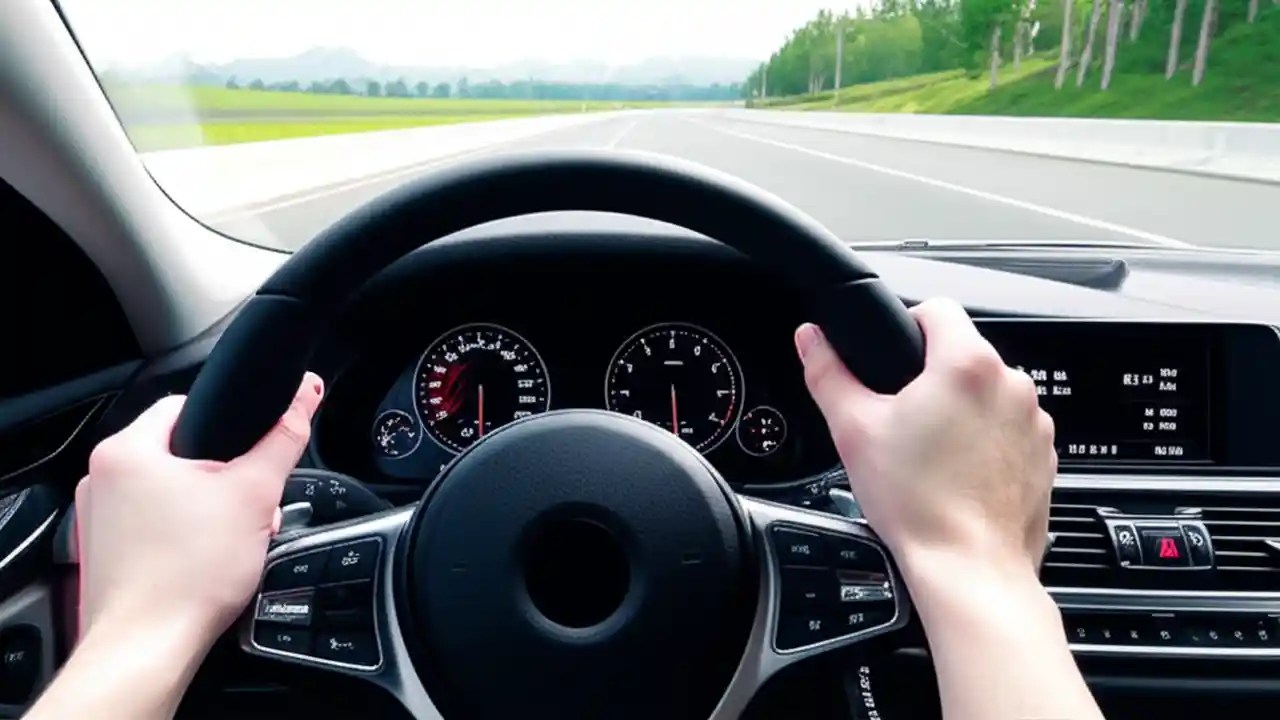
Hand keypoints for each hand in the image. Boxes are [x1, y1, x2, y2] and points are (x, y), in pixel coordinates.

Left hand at [75, 373, 323, 645]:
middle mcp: (101, 478)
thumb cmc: (187, 576)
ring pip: (170, 489)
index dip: (234, 425)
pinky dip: (183, 532)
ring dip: (208, 505)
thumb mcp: (254, 494)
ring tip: (229, 537)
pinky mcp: (104, 550)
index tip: (255, 455)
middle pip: (182, 452)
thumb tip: (304, 396)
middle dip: (225, 476)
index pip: (188, 405)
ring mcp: (98, 517)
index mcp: (126, 449)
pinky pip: (153, 522)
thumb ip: (283, 438)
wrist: (148, 647)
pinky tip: (204, 558)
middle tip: (248, 506)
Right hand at [796, 299, 1054, 577]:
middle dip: (932, 378)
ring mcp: (1034, 422)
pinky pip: (1009, 430)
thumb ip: (828, 373)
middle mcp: (1011, 385)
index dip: (906, 326)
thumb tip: (811, 339)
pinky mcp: (1044, 455)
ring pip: (988, 393)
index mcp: (966, 364)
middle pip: (963, 354)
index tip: (892, 359)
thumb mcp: (853, 430)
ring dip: (962, 409)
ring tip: (930, 452)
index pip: (936, 308)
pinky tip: (957, 473)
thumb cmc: (918, 503)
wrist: (968, 567)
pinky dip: (986, 442)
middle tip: (901, 420)